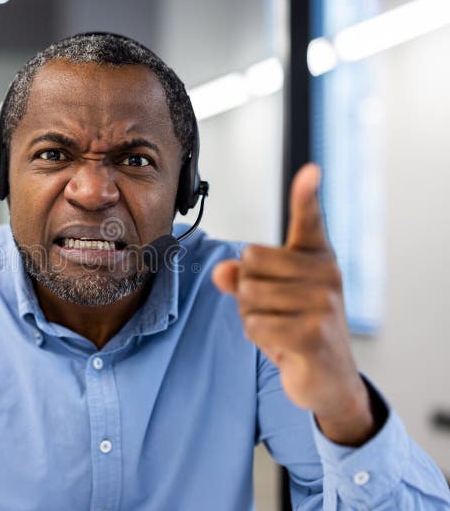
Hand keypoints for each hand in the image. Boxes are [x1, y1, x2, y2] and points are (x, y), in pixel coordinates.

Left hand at [212, 163, 375, 445]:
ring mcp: (323, 303)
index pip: (308, 219)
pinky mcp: (313, 333)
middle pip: (249, 262)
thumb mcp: (266, 298)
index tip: (309, 170)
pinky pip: (254, 325)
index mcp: (317, 257)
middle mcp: (326, 274)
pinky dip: (258, 338)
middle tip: (274, 311)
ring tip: (279, 328)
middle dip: (247, 291)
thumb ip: (243, 278)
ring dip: (251, 318)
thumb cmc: (295, 328)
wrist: (327, 379)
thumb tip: (221, 271)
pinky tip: (283, 345)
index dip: (306, 194)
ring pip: (248, 296)